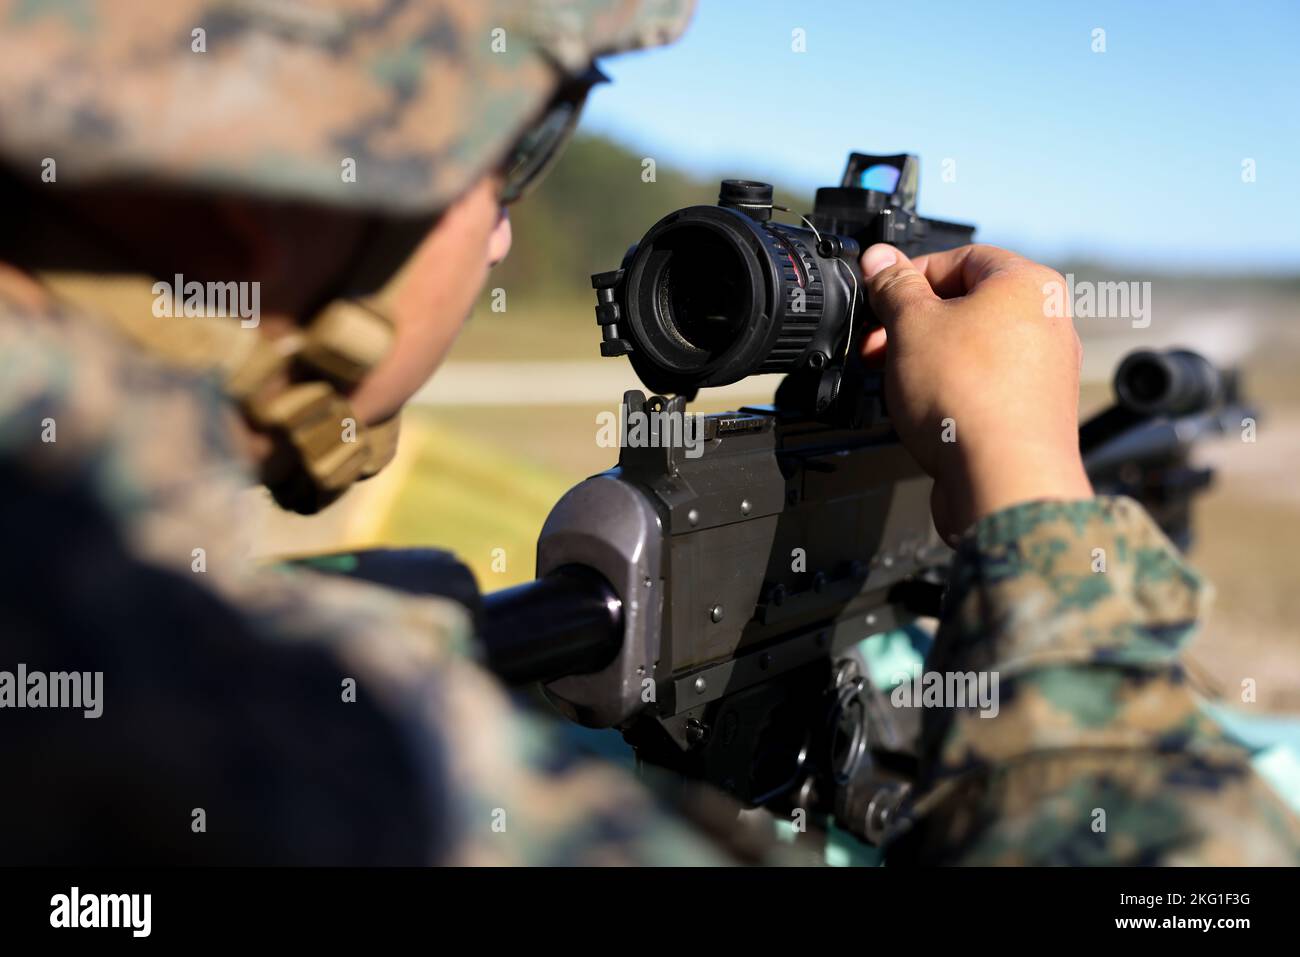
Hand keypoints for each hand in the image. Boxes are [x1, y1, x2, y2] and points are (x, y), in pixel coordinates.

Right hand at [859, 243, 1092, 540]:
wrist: (1005, 481)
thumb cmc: (968, 397)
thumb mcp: (911, 327)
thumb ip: (893, 288)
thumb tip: (879, 259)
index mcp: (1027, 284)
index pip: (960, 258)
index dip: (909, 277)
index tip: (878, 298)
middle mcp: (1049, 321)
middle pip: (967, 305)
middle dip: (913, 324)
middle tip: (876, 345)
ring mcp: (1046, 370)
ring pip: (975, 348)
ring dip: (928, 359)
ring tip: (896, 381)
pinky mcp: (1036, 411)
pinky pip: (986, 386)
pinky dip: (952, 390)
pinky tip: (926, 411)